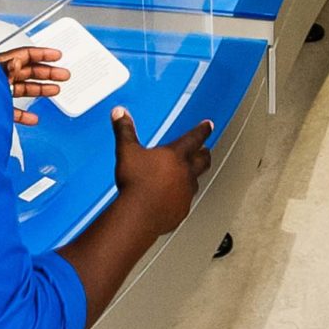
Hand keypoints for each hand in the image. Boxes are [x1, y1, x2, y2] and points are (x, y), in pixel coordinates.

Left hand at [0, 45, 65, 126]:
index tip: (57, 56)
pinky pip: (12, 111)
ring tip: (55, 90)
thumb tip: (18, 62)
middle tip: (63, 75)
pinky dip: (24, 115)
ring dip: (40, 90)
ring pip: (22, 90)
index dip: (42, 54)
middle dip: (48, 73)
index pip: (24, 55)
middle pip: (26, 72)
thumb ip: (6, 69)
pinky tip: (33, 118)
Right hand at [111, 112, 212, 240]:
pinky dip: (180, 199)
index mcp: (176, 155)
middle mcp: (186, 173)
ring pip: (195, 182)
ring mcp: (185, 193)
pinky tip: (173, 201)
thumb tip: (120, 113)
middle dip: (204, 154)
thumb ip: (125, 131)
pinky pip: (184, 203)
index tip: (208, 125)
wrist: (139, 215)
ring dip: (193, 177)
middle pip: (203, 160)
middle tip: (205, 151)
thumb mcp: (127, 151)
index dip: (202, 129)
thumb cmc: (135, 183)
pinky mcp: (181, 211)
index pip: (195, 137)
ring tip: (188, 177)